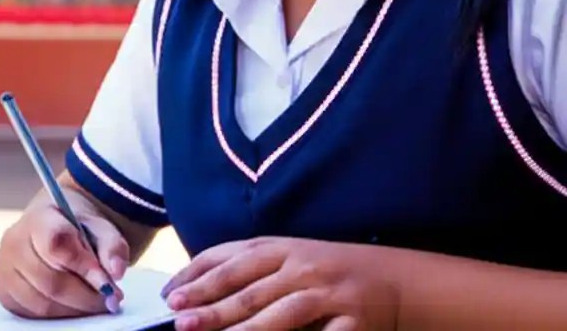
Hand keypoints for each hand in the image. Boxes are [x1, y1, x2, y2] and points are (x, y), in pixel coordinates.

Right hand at [0, 191, 129, 318]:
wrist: (53, 227)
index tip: (108, 282)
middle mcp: (14, 243)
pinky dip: (59, 315)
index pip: (56, 246)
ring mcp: (4, 269)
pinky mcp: (4, 292)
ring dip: (74, 309)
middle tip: (110, 300)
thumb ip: (112, 246)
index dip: (84, 268)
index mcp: (38, 220)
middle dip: (85, 297)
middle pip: (50, 282)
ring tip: (93, 302)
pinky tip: (73, 305)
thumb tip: (116, 272)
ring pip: (42, 304)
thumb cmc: (77, 229)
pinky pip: (32, 314)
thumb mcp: (101, 228)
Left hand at [162, 238, 399, 330]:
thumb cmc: (330, 272)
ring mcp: (330, 294)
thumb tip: (193, 288)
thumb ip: (248, 268)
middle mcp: (304, 267)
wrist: (399, 281)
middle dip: (212, 306)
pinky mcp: (355, 323)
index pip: (231, 259)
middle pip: (250, 289)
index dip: (199, 277)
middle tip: (181, 321)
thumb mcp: (289, 258)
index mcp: (283, 247)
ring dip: (243, 330)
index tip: (171, 296)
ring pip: (280, 314)